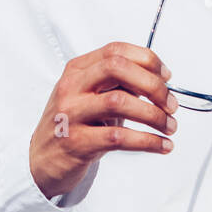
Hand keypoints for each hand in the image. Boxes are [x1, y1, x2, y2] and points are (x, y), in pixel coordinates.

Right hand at [29, 42, 178, 200]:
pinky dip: (148, 141)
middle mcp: (72, 87)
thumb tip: (158, 81)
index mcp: (77, 70)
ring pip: (120, 102)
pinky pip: (119, 138)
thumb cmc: (72, 125)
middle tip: (171, 104)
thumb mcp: (89, 96)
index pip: (115, 51)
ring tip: (169, 127)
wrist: (41, 160)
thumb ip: (117, 84)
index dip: (147, 60)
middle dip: (152, 85)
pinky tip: (161, 146)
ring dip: (154, 115)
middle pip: (117, 68)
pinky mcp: (77, 142)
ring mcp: (72, 114)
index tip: (166, 77)